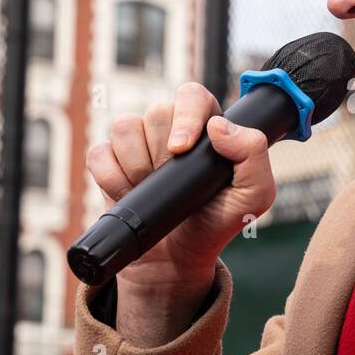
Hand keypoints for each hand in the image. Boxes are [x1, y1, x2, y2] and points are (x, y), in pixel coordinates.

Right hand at [85, 83, 275, 339]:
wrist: (178, 258)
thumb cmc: (218, 222)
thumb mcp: (255, 195)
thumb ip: (253, 155)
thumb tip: (218, 126)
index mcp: (208, 126)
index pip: (192, 96)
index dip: (185, 116)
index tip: (181, 149)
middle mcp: (171, 127)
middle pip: (156, 112)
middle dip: (162, 154)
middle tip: (172, 181)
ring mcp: (138, 142)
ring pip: (124, 127)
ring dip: (137, 166)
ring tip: (151, 188)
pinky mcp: (110, 161)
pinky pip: (100, 153)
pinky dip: (111, 178)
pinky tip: (129, 194)